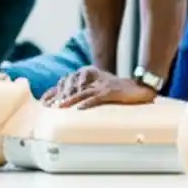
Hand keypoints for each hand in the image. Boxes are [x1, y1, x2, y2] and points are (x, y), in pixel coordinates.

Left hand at [42, 67, 156, 108]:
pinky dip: (87, 103)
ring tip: (60, 108)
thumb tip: (75, 107)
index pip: (69, 82)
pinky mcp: (111, 92)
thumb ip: (91, 94)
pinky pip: (96, 97)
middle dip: (60, 96)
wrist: (143, 88)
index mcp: (92, 78)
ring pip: (82, 92)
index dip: (56, 91)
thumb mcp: (105, 90)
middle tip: (49, 107)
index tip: (45, 102)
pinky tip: (79, 109)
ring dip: (70, 101)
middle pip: (73, 86)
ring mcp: (103, 85)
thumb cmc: (124, 92)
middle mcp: (96, 80)